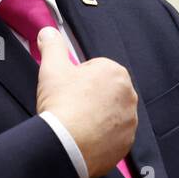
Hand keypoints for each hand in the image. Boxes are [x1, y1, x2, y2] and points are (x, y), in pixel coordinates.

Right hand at [35, 26, 136, 177]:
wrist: (66, 145)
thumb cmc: (61, 105)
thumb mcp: (52, 68)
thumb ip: (52, 45)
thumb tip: (48, 31)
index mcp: (115, 72)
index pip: (95, 71)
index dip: (77, 80)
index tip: (67, 91)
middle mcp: (129, 95)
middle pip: (104, 93)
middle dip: (89, 98)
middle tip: (70, 107)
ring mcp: (130, 120)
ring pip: (109, 114)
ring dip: (96, 118)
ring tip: (76, 124)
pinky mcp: (127, 142)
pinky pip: (114, 136)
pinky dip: (101, 138)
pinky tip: (84, 139)